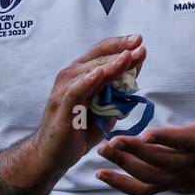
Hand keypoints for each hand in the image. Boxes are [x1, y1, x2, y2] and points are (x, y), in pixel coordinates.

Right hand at [34, 35, 146, 175]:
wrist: (53, 154)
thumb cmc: (80, 129)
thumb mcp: (105, 108)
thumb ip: (118, 90)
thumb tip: (136, 71)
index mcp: (81, 73)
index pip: (101, 51)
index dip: (119, 44)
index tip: (139, 40)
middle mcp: (71, 76)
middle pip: (99, 58)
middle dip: (122, 52)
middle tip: (140, 48)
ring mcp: (65, 90)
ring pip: (90, 71)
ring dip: (111, 64)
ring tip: (128, 57)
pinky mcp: (63, 107)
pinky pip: (76, 91)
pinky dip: (87, 81)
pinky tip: (99, 74)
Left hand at [96, 71, 194, 194]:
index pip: (180, 142)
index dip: (163, 139)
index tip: (143, 135)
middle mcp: (189, 165)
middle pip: (159, 161)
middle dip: (134, 152)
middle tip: (111, 141)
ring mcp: (178, 179)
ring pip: (148, 176)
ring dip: (124, 166)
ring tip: (103, 151)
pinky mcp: (170, 186)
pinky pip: (144, 190)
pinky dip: (122, 185)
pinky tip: (103, 175)